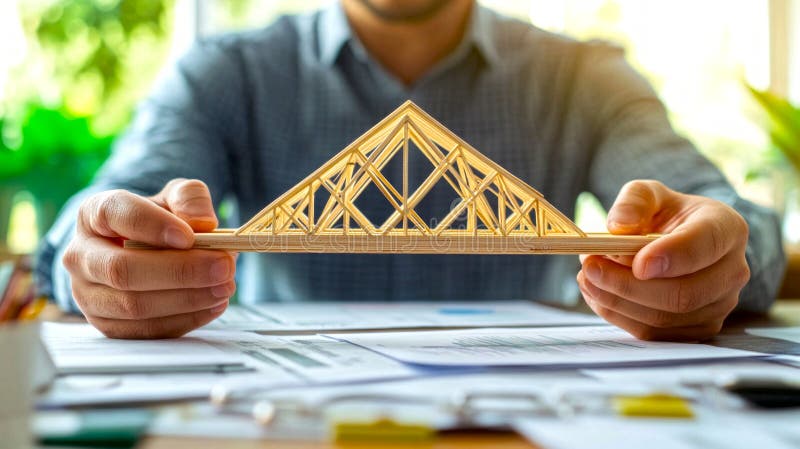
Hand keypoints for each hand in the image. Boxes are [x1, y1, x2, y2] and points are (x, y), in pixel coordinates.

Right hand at [63, 179, 235, 338]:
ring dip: (186, 299)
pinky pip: (144, 330)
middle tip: (223, 266)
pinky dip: (184, 319)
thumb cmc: (160, 221)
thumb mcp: (176, 197)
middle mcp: (80, 255)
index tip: (190, 236)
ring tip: (225, 286)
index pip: (114, 214)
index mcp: (93, 213)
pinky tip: (213, 305)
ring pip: (133, 305)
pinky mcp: (107, 325)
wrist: (145, 251)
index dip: (152, 226)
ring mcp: (88, 295)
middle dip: (179, 271)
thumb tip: (202, 223)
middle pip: (121, 270)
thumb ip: (190, 198)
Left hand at [578, 180, 749, 340]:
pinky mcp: (697, 329)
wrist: (678, 241)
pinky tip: (598, 295)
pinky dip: (620, 316)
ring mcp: (718, 305)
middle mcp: (732, 271)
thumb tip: (619, 226)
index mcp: (726, 229)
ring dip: (618, 302)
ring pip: (665, 318)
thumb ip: (634, 201)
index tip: (637, 263)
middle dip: (628, 284)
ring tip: (587, 279)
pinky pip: (655, 334)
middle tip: (590, 267)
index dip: (671, 257)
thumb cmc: (666, 216)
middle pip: (683, 293)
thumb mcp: (648, 194)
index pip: (705, 246)